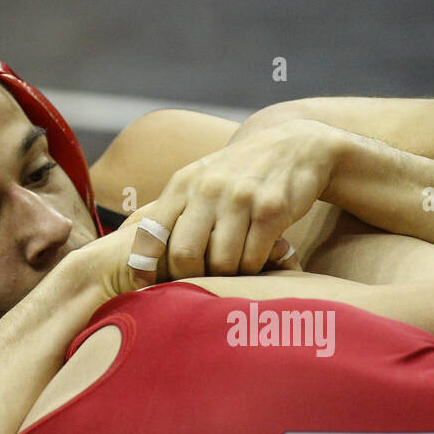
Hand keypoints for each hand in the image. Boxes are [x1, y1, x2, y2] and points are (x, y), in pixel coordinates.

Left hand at [126, 118, 348, 285]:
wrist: (294, 148)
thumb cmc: (239, 175)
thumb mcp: (200, 182)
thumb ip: (173, 213)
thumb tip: (139, 256)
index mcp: (183, 184)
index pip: (151, 232)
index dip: (146, 266)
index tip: (147, 285)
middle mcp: (208, 188)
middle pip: (185, 255)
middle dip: (190, 278)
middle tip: (200, 283)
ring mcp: (240, 197)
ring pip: (222, 262)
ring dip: (227, 276)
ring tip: (234, 271)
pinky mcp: (272, 209)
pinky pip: (254, 258)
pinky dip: (253, 269)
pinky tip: (258, 260)